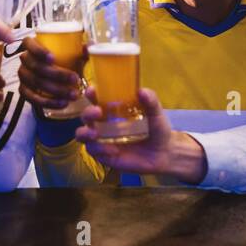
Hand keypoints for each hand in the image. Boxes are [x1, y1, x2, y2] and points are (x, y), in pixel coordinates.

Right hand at [18, 35, 82, 109]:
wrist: (55, 75)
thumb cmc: (63, 58)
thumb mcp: (71, 51)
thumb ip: (80, 49)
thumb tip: (89, 46)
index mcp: (31, 44)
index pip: (29, 44)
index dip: (39, 51)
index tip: (53, 58)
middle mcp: (24, 59)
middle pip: (36, 66)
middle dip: (56, 74)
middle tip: (75, 79)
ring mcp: (23, 76)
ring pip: (36, 83)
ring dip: (56, 90)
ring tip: (73, 94)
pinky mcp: (24, 91)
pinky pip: (33, 98)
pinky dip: (49, 102)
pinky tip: (62, 103)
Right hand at [73, 87, 207, 183]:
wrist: (163, 154)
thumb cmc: (156, 130)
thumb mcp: (156, 114)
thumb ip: (151, 102)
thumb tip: (142, 91)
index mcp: (113, 109)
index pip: (97, 98)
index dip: (91, 93)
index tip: (92, 91)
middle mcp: (104, 122)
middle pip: (86, 115)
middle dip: (88, 113)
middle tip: (97, 112)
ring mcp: (102, 139)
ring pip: (83, 134)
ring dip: (85, 133)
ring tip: (95, 134)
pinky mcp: (103, 155)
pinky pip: (93, 151)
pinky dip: (100, 150)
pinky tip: (113, 151)